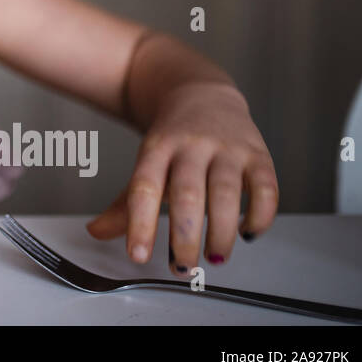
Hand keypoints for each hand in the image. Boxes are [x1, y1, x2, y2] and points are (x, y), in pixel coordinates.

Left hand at [85, 82, 278, 275]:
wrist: (201, 93)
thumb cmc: (172, 140)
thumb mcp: (146, 163)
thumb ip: (125, 203)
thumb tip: (95, 232)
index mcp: (157, 148)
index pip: (144, 187)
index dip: (140, 223)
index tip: (138, 255)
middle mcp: (191, 146)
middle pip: (187, 194)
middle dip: (184, 236)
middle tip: (181, 268)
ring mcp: (227, 148)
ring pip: (226, 192)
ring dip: (221, 232)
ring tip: (215, 258)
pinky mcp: (258, 154)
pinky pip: (265, 188)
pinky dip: (260, 216)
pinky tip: (248, 233)